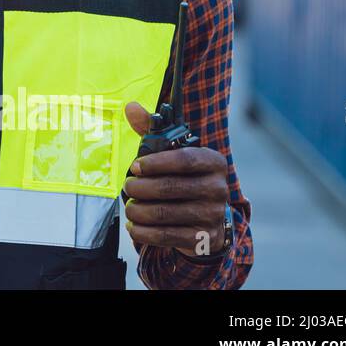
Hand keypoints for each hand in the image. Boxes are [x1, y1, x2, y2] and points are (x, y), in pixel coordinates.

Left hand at [122, 101, 230, 258]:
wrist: (206, 219)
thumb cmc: (183, 178)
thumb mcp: (171, 153)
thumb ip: (151, 131)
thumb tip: (130, 107)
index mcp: (213, 162)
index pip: (184, 159)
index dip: (156, 162)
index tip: (135, 166)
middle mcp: (218, 188)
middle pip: (171, 187)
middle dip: (140, 188)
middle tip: (127, 187)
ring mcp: (213, 215)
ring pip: (165, 213)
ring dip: (138, 210)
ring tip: (129, 207)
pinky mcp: (203, 238)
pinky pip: (167, 236)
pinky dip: (144, 232)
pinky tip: (134, 226)